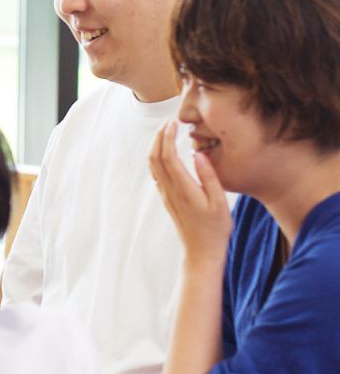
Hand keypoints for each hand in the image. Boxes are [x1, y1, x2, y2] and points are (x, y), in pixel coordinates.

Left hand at [148, 121, 232, 265]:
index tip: (173, 122)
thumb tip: (198, 154)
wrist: (201, 251)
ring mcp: (166, 195)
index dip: (167, 137)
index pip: (168, 156)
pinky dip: (158, 158)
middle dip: (158, 137)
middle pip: (155, 158)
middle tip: (168, 122)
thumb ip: (209, 176)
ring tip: (166, 132)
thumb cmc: (215, 228)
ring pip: (153, 165)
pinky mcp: (167, 199)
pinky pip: (157, 174)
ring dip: (156, 146)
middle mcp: (170, 190)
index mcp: (183, 188)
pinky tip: (166, 152)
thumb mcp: (219, 201)